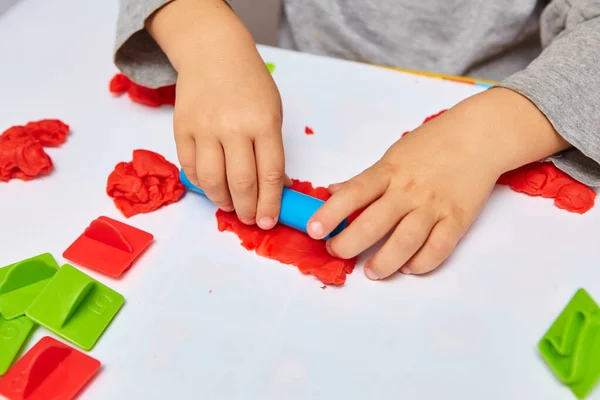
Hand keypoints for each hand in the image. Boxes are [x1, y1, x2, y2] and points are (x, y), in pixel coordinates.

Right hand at [147, 0, 289, 228]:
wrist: (213, 52)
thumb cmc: (249, 83)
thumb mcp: (272, 112)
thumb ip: (272, 149)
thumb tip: (274, 188)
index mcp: (263, 123)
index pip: (269, 175)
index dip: (270, 204)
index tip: (269, 220)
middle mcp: (233, 127)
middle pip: (241, 183)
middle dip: (248, 209)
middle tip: (250, 218)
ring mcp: (204, 128)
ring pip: (212, 180)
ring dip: (223, 201)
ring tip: (231, 205)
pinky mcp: (181, 128)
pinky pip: (190, 167)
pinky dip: (201, 184)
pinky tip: (212, 186)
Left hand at [308, 88, 569, 278]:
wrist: (480, 135)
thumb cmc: (433, 143)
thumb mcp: (393, 154)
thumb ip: (365, 179)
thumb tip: (333, 192)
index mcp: (388, 171)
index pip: (353, 194)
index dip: (330, 214)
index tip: (313, 230)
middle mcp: (408, 190)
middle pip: (373, 224)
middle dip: (348, 244)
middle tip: (337, 251)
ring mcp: (434, 206)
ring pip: (404, 242)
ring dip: (383, 262)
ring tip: (370, 271)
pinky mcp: (458, 220)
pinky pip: (438, 249)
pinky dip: (421, 264)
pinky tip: (408, 267)